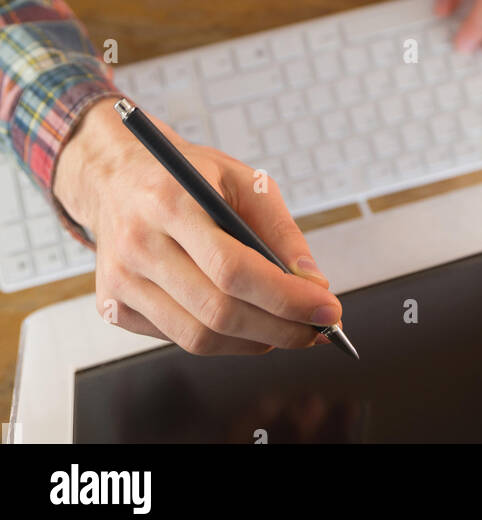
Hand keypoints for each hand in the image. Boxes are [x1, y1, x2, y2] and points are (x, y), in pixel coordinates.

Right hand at [53, 97, 341, 354]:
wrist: (117, 178)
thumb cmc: (188, 176)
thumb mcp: (241, 179)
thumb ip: (280, 230)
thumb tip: (314, 284)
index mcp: (170, 201)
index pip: (233, 268)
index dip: (286, 297)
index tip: (329, 309)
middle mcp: (138, 244)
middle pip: (218, 311)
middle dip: (281, 328)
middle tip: (318, 329)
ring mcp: (120, 281)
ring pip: (198, 338)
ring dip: (256, 342)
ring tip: (290, 330)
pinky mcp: (113, 306)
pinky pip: (179, 339)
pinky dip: (223, 340)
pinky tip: (246, 323)